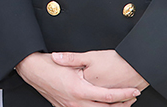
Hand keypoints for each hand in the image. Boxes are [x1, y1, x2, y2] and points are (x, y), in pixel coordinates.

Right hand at [16, 52, 140, 106]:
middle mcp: (76, 102)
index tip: (134, 91)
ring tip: (122, 103)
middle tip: (132, 98)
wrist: (32, 70)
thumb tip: (98, 67)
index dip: (123, 94)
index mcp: (79, 90)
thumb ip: (85, 66)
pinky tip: (101, 105)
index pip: (108, 96)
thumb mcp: (69, 62)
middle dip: (122, 105)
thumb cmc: (48, 65)